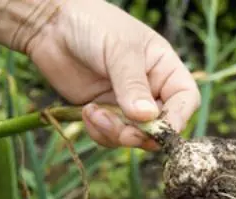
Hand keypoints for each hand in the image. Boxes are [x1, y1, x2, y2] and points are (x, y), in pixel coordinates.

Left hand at [24, 0, 200, 150]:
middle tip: (124, 134)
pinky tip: (86, 112)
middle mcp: (150, 89)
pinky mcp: (104, 113)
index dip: (178, 118)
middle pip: (160, 125)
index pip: (185, 100)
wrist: (50, 25)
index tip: (160, 130)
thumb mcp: (119, 50)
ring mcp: (126, 103)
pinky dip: (99, 132)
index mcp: (164, 68)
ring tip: (94, 113)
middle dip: (142, 134)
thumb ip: (133, 85)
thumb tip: (147, 117)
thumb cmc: (93, 25)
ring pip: (135, 136)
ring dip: (116, 134)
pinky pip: (110, 136)